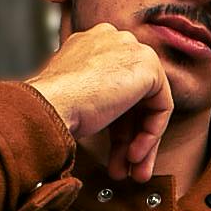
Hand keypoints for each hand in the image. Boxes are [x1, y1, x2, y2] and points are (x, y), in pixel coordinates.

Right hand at [27, 25, 173, 182]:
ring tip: (130, 171)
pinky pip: (161, 106)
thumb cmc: (51, 106)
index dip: (117, 123)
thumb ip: (96, 98)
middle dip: (130, 136)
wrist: (49, 104)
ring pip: (148, 103)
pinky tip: (133, 155)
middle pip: (133, 96)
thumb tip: (109, 119)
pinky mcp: (148, 65)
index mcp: (92, 43)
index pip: (114, 84)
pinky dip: (150, 134)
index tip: (112, 149)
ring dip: (141, 142)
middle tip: (124, 166)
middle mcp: (113, 39)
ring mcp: (131, 48)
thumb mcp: (74, 97)